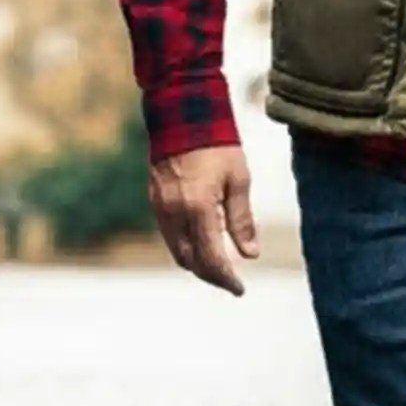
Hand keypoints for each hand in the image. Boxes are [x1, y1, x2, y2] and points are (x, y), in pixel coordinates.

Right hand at [149, 146, 259, 295]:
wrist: (183, 115)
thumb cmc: (218, 146)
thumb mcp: (239, 181)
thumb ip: (242, 221)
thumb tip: (250, 254)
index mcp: (199, 209)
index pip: (212, 258)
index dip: (226, 279)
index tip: (240, 289)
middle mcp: (175, 213)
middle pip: (191, 262)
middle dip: (211, 276)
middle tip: (232, 282)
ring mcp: (161, 207)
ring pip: (176, 251)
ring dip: (197, 264)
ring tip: (219, 266)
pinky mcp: (155, 201)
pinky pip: (169, 236)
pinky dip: (185, 247)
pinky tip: (202, 244)